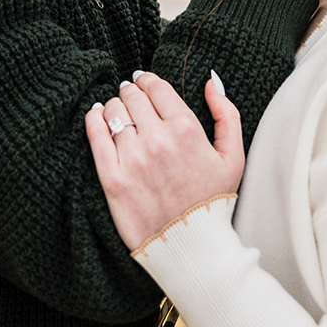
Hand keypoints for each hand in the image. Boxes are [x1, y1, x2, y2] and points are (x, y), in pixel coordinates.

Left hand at [85, 70, 242, 250]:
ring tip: (117, 109)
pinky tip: (96, 116)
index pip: (157, 87)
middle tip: (131, 94)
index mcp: (187, 130)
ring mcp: (133, 159)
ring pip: (114, 111)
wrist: (191, 246)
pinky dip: (93, 119)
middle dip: (131, 90)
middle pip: (133, 96)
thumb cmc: (213, 201)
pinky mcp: (113, 178)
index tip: (144, 81)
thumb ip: (227, 114)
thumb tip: (211, 82)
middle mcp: (158, 140)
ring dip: (114, 105)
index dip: (148, 80)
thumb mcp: (233, 156)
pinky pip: (95, 135)